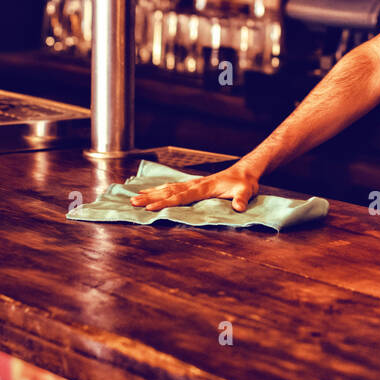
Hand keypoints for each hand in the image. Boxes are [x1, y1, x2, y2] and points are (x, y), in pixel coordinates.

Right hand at [131, 162, 259, 212]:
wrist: (244, 172)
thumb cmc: (245, 183)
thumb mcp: (246, 191)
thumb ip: (241, 199)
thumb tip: (239, 207)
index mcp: (204, 188)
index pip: (181, 196)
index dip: (166, 203)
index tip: (150, 208)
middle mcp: (195, 184)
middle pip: (169, 191)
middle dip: (150, 198)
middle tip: (133, 203)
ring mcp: (193, 183)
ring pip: (167, 188)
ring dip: (151, 193)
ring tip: (134, 198)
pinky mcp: (193, 185)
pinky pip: (172, 186)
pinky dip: (159, 189)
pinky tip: (149, 191)